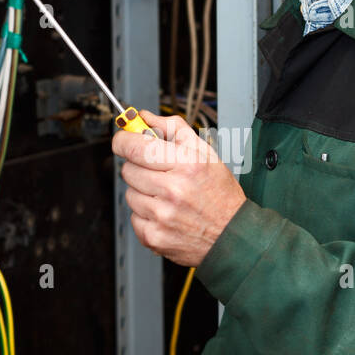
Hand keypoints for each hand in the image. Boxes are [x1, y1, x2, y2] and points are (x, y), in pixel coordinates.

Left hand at [111, 111, 245, 266]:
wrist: (231, 234)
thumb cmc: (219, 194)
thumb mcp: (205, 153)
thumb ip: (173, 129)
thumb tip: (144, 118)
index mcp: (186, 164)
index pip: (135, 146)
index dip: (123, 140)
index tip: (123, 140)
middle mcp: (173, 190)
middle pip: (128, 169)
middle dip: (139, 168)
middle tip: (158, 173)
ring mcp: (162, 215)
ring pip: (129, 194)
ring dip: (142, 193)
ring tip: (166, 196)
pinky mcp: (154, 236)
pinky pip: (134, 217)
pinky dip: (145, 215)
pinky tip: (165, 213)